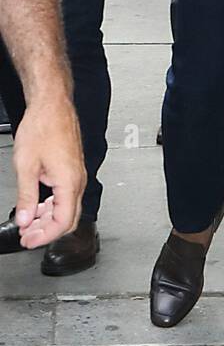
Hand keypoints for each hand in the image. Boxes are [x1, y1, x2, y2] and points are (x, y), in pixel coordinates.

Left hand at [14, 95, 84, 248]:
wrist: (52, 105)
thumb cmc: (43, 127)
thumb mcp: (26, 166)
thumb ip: (26, 196)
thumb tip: (25, 219)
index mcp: (69, 182)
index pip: (62, 221)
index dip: (44, 236)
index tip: (28, 240)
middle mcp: (77, 180)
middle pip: (68, 219)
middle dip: (46, 231)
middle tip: (27, 236)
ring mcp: (76, 174)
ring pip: (67, 207)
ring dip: (48, 219)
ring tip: (28, 223)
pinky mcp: (72, 169)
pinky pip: (66, 195)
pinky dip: (52, 206)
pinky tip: (38, 206)